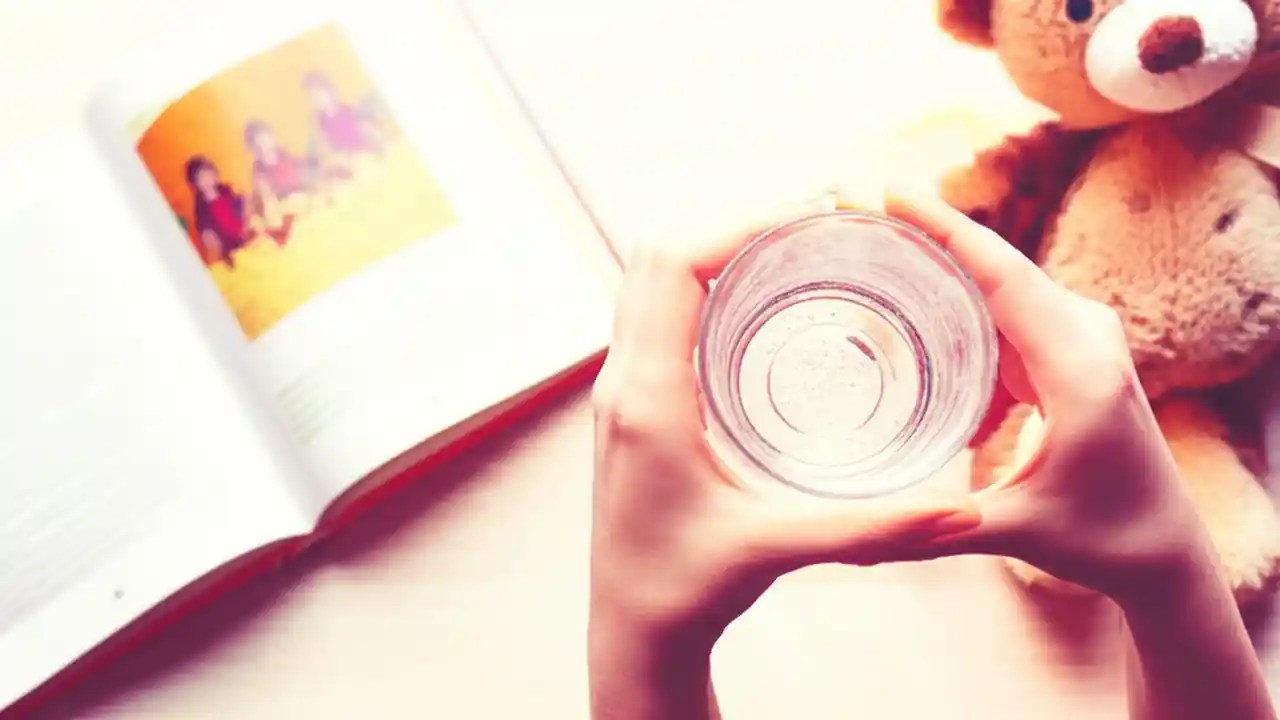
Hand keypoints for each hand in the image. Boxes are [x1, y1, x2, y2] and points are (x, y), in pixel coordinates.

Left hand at [588, 195, 981, 700]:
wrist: (633, 630)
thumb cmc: (683, 590)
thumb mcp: (778, 548)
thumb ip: (871, 528)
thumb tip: (959, 512)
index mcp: (648, 398)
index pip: (673, 267)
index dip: (737, 227)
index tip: (807, 217)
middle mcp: (623, 383)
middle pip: (655, 258)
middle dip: (730, 228)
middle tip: (810, 227)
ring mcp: (619, 393)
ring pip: (648, 284)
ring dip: (709, 254)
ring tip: (789, 253)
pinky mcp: (631, 406)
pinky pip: (653, 317)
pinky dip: (697, 290)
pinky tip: (753, 310)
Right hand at [884, 187, 1212, 604]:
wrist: (1163, 548)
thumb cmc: (1102, 538)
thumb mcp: (1014, 530)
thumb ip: (934, 527)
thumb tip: (856, 532)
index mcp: (1077, 371)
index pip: (1003, 277)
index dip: (946, 229)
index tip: (890, 192)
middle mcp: (1087, 340)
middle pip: (999, 267)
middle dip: (931, 234)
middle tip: (860, 212)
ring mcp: (1084, 342)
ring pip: (1003, 288)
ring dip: (944, 271)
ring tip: (877, 256)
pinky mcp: (1073, 355)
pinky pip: (1009, 315)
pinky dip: (964, 312)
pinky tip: (920, 324)